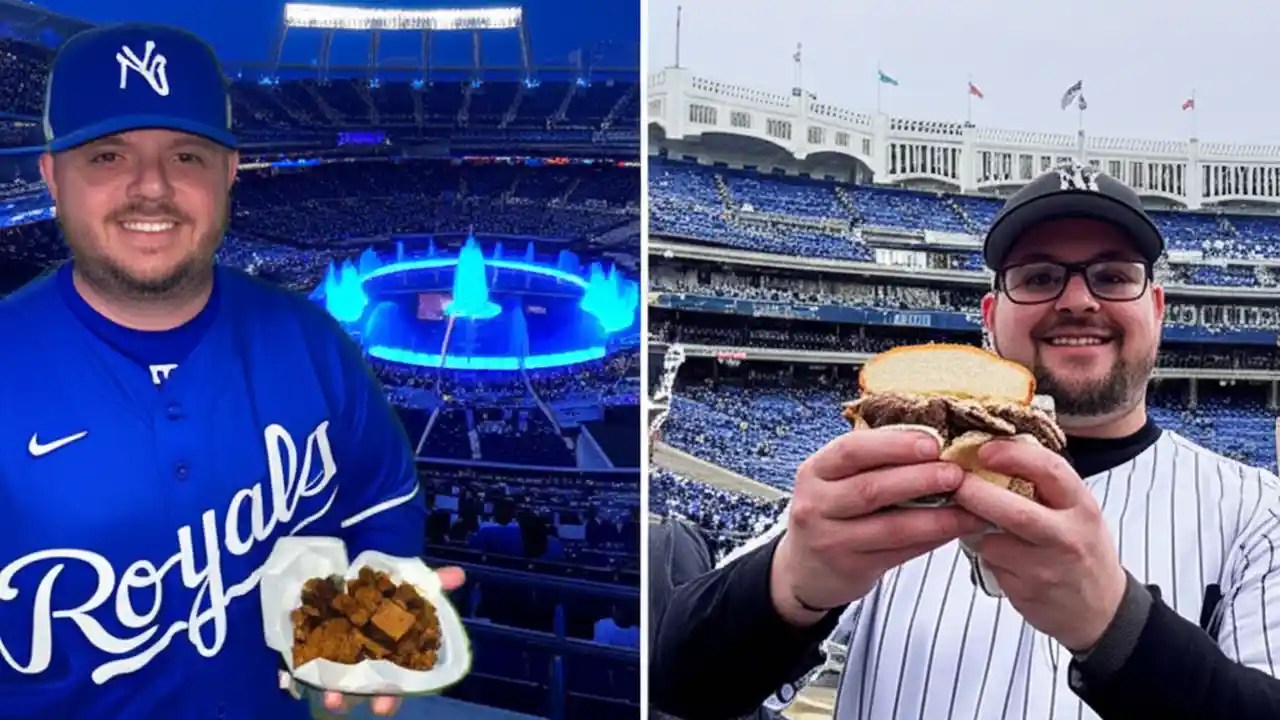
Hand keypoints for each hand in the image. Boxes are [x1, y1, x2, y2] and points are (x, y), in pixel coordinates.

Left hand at [318, 566, 465, 715]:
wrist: (347, 583)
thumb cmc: (384, 595)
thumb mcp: (406, 588)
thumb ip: (428, 585)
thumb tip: (458, 574)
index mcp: (389, 658)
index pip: (392, 686)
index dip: (389, 698)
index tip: (383, 709)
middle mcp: (362, 666)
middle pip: (359, 690)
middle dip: (352, 699)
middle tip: (340, 703)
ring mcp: (335, 661)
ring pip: (331, 683)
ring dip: (327, 692)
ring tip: (325, 696)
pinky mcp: (310, 650)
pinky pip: (305, 662)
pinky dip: (303, 666)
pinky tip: (299, 667)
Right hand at [773, 428, 987, 626]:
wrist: (804, 568)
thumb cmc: (831, 512)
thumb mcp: (834, 480)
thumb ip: (871, 462)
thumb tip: (934, 442)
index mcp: (815, 471)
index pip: (851, 451)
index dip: (893, 445)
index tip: (932, 442)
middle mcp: (816, 505)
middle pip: (871, 489)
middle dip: (919, 479)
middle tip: (956, 473)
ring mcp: (831, 540)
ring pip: (891, 527)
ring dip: (937, 516)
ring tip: (969, 506)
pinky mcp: (851, 568)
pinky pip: (900, 552)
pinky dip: (932, 539)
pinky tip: (955, 528)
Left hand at [952, 440, 1125, 651]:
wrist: (1100, 609)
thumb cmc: (1080, 547)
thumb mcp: (1076, 511)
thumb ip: (1043, 486)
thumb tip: (990, 453)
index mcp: (1082, 506)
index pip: (1050, 470)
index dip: (1012, 455)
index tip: (983, 449)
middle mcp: (1068, 537)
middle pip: (1015, 511)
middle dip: (976, 493)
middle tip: (953, 481)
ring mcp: (1046, 568)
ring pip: (992, 542)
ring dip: (971, 527)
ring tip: (968, 517)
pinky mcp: (1026, 592)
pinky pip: (990, 564)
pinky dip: (981, 552)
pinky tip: (989, 549)